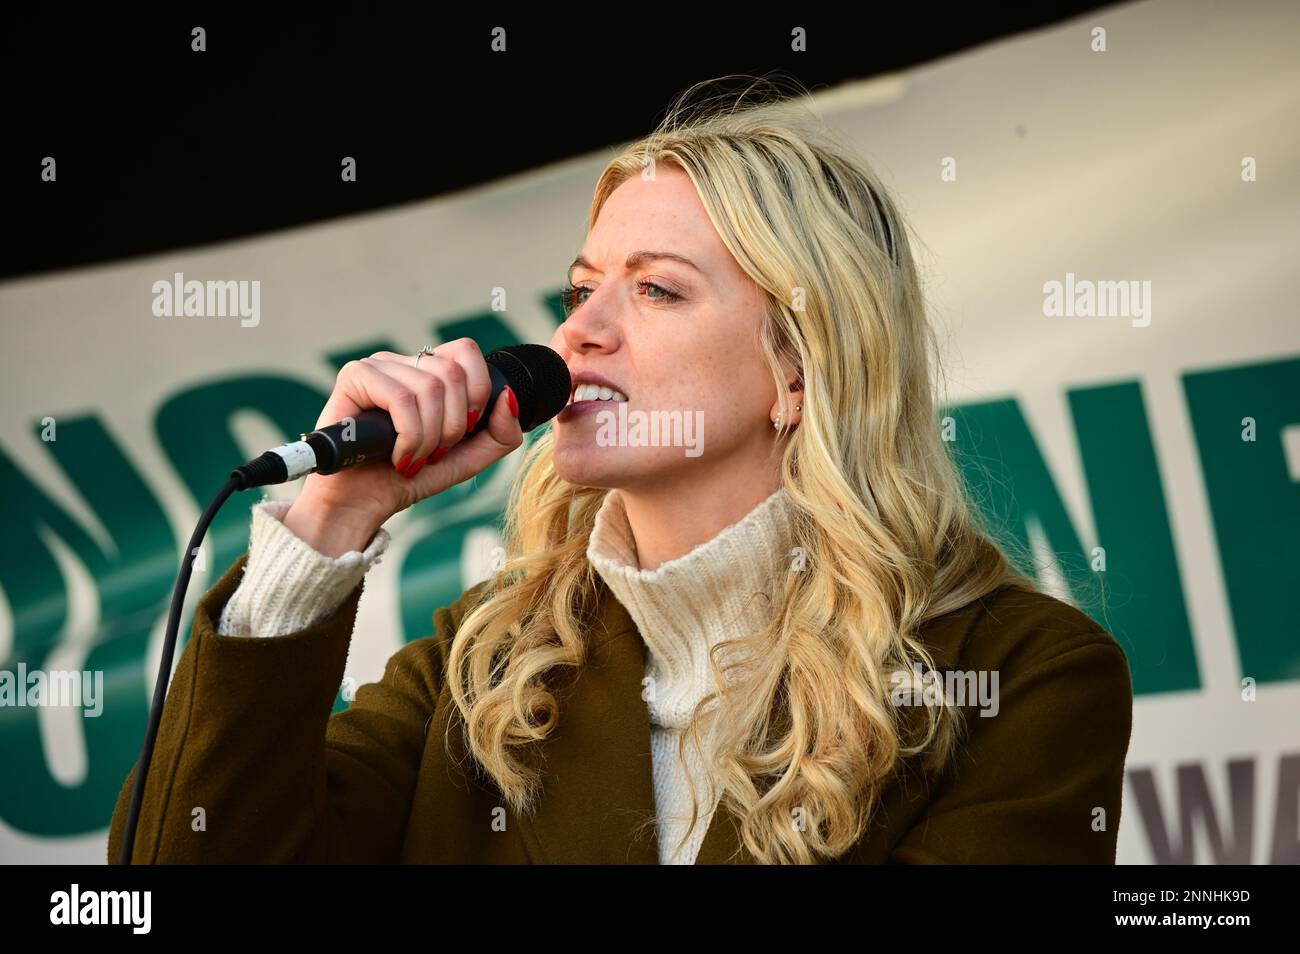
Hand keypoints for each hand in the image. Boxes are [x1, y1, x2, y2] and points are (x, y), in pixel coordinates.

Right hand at [282, 339, 523, 556]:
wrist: (363, 504)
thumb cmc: (410, 477)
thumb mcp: (469, 458)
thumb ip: (500, 433)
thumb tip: (509, 396)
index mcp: (428, 371)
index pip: (465, 351)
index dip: (476, 393)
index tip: (463, 431)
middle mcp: (402, 362)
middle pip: (452, 373)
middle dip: (452, 426)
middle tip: (434, 453)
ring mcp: (377, 366)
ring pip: (429, 387)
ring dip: (428, 437)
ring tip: (413, 459)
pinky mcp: (354, 377)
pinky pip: (401, 399)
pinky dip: (408, 437)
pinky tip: (398, 457)